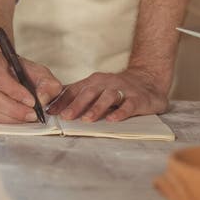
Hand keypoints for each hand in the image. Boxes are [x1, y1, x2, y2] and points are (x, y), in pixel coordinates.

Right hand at [0, 51, 62, 123]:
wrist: (6, 68)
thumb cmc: (21, 70)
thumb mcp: (38, 71)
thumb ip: (47, 83)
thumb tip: (43, 99)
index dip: (15, 92)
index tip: (32, 101)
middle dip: (14, 109)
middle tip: (32, 115)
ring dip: (11, 118)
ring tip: (28, 118)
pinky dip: (6, 121)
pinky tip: (18, 119)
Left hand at [46, 67, 168, 122]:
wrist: (148, 79)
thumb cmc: (117, 88)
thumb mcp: (97, 88)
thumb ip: (78, 95)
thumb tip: (53, 106)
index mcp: (95, 81)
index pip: (76, 89)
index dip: (62, 100)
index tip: (50, 112)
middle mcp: (107, 83)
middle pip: (90, 92)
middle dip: (76, 104)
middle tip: (66, 117)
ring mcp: (123, 90)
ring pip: (108, 97)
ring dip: (96, 108)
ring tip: (87, 119)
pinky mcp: (138, 99)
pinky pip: (128, 105)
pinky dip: (120, 112)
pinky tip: (112, 120)